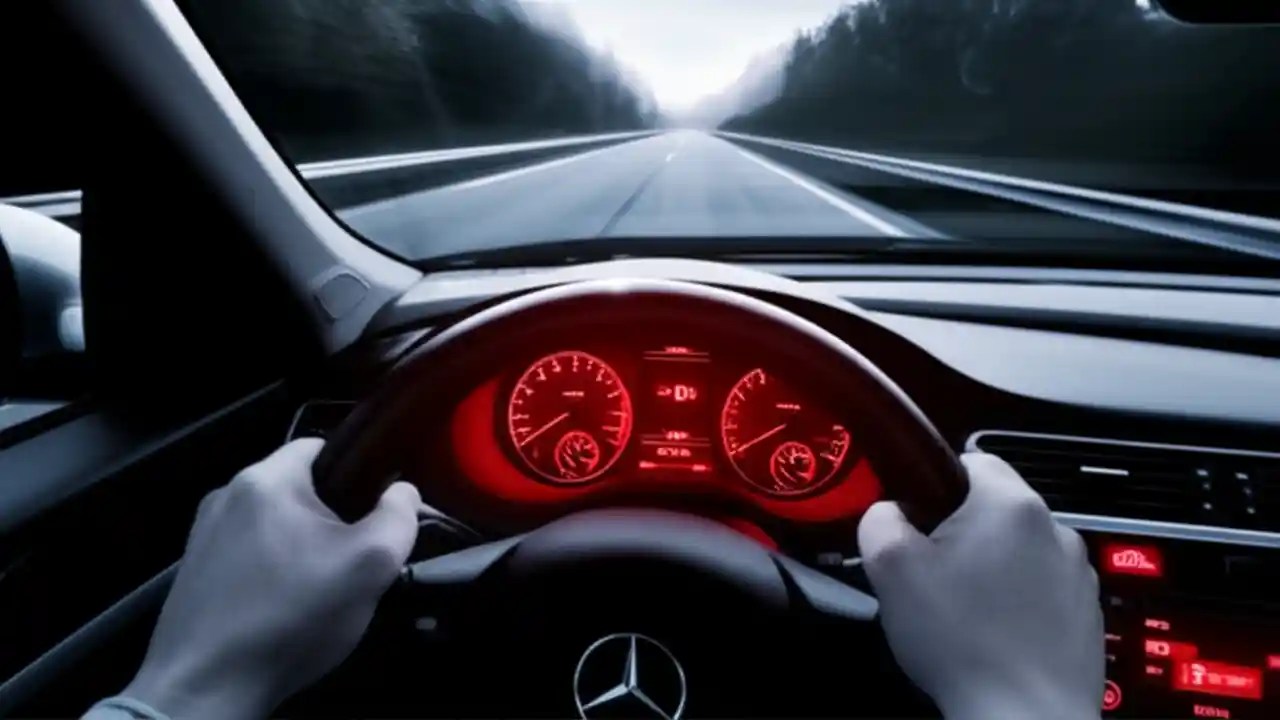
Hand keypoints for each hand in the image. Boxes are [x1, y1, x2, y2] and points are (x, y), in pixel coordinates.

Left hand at [123, 439, 419, 719]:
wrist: (207, 686)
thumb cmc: (291, 617)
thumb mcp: (370, 565)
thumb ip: (398, 517)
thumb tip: (403, 491)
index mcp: (266, 478)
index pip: (321, 444)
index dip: (359, 471)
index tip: (376, 510)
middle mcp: (227, 494)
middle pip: (299, 490)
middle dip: (331, 519)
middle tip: (354, 560)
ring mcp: (203, 534)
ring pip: (274, 525)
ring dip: (300, 548)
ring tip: (320, 589)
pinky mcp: (193, 571)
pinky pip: (248, 555)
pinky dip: (271, 573)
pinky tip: (284, 608)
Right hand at [858, 452, 1103, 719]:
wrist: (1024, 714)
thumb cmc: (963, 643)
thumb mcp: (890, 569)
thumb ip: (879, 520)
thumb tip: (888, 513)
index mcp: (1010, 505)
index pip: (971, 459)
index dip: (936, 486)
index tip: (918, 522)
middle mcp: (1055, 529)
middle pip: (995, 509)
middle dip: (963, 534)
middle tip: (932, 574)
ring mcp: (1078, 573)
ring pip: (1020, 551)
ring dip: (994, 569)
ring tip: (964, 612)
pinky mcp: (1087, 612)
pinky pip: (1043, 590)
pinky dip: (1019, 604)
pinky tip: (994, 635)